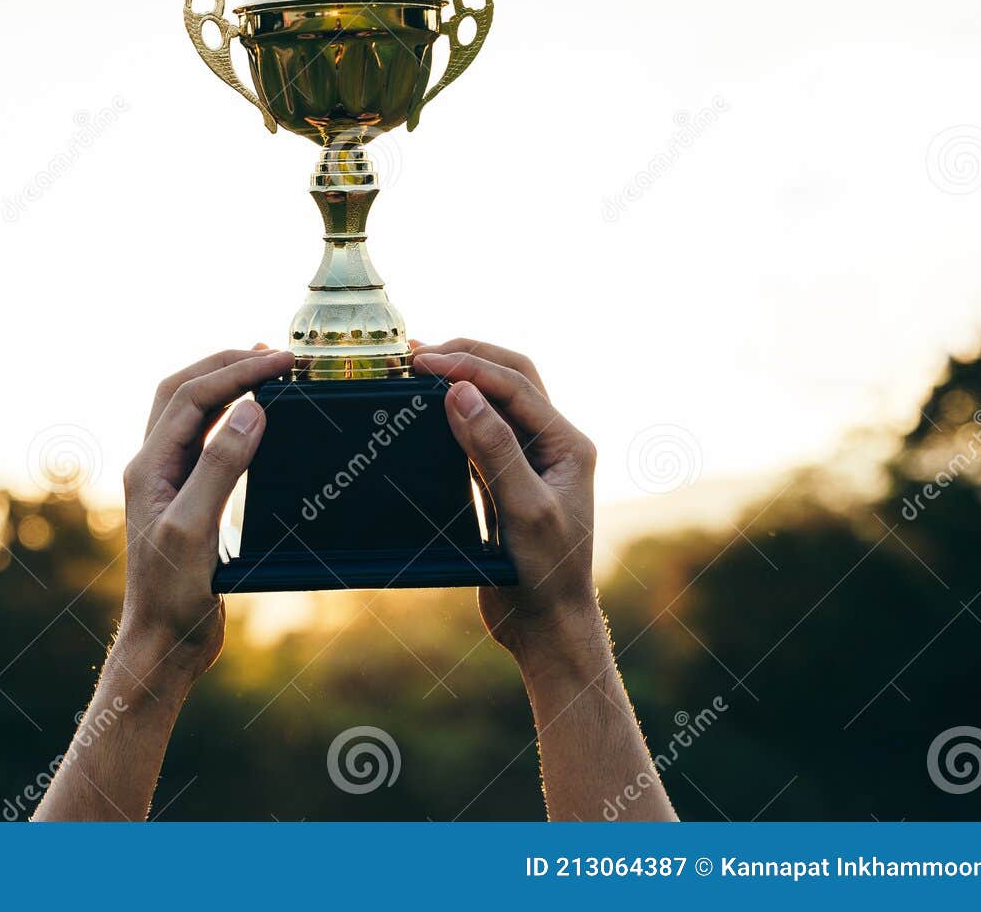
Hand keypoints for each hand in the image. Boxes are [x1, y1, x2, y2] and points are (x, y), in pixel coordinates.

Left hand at [118, 347, 292, 687]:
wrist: (164, 647)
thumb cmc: (172, 597)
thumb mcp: (195, 529)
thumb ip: (220, 467)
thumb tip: (250, 410)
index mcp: (148, 467)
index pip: (191, 396)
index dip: (236, 370)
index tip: (282, 361)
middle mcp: (153, 467)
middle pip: (182, 391)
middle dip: (226, 364)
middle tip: (275, 354)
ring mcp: (169, 483)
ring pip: (191, 413)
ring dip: (227, 385)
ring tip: (267, 371)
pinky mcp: (188, 501)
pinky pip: (206, 442)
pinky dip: (232, 419)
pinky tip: (257, 420)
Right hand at [411, 339, 602, 668]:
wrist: (546, 626)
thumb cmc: (545, 574)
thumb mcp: (523, 510)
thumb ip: (494, 449)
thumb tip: (460, 392)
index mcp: (567, 444)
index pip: (516, 384)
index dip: (468, 365)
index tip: (421, 360)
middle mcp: (552, 444)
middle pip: (510, 378)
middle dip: (465, 357)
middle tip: (414, 353)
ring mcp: (529, 461)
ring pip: (494, 401)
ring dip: (458, 381)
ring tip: (414, 371)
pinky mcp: (506, 481)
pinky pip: (479, 433)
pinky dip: (451, 415)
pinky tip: (423, 414)